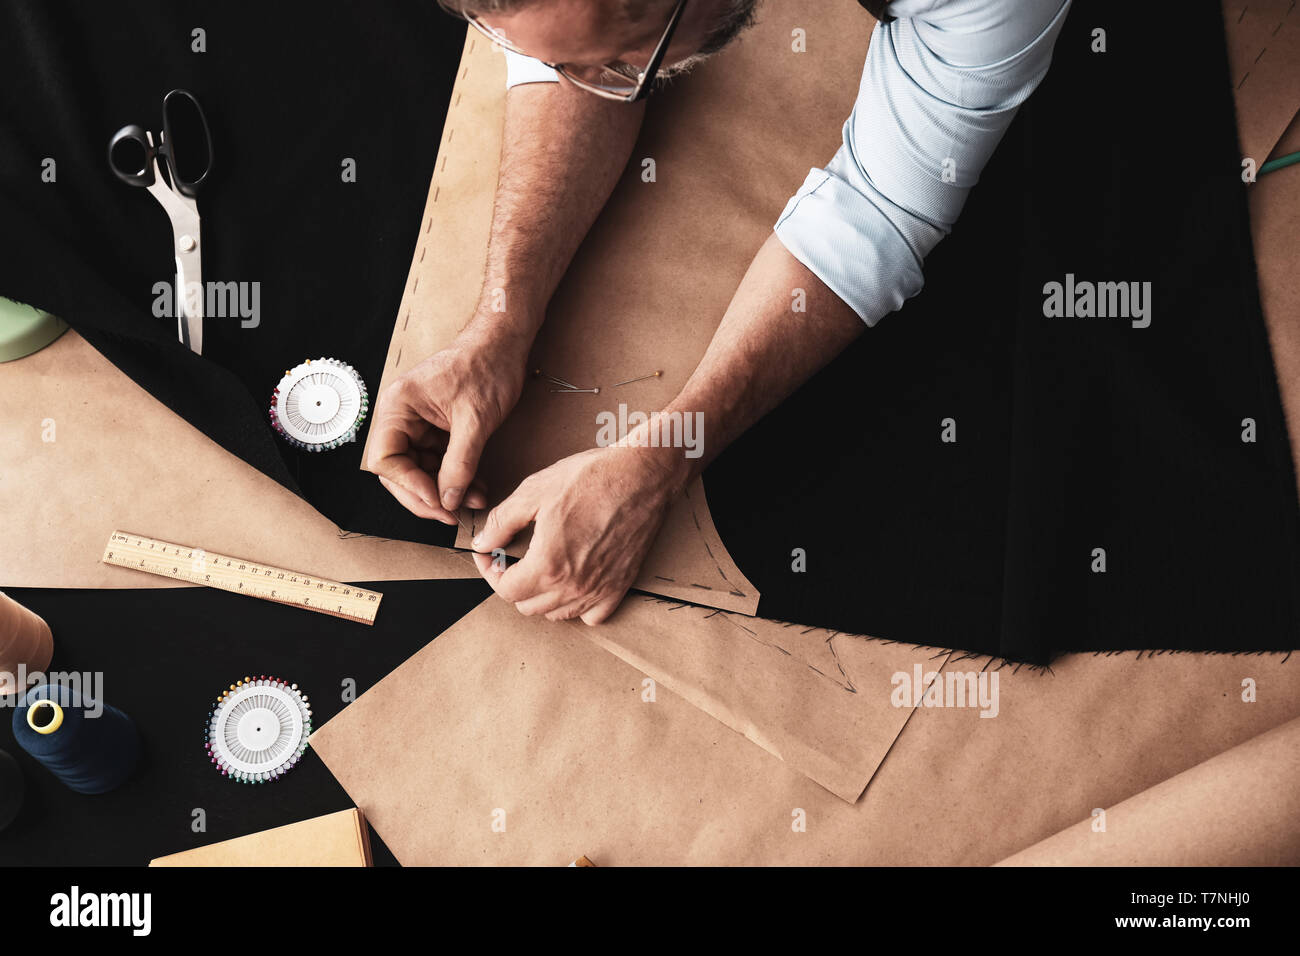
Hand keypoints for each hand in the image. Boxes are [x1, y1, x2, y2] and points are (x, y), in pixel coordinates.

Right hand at [370, 322, 528, 523]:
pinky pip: (439, 462)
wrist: (506, 342)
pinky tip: (476, 489)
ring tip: (473, 501)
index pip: (385, 459)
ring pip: (421, 471)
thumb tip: (447, 500)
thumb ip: (459, 464)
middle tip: (450, 515)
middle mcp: (401, 416)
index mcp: (398, 406)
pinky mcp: (437, 429)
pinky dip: (456, 478)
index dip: (408, 485)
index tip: (437, 501)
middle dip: (426, 495)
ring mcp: (419, 424)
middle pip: (399, 470)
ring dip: (445, 491)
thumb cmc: (487, 365)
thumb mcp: (475, 420)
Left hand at [470, 443, 687, 623]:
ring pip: (556, 614)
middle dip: (512, 583)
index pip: (505, 590)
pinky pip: (591, 616)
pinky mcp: (620, 587)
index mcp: (548, 564)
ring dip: (541, 596)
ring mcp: (599, 590)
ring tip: (539, 568)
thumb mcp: (535, 491)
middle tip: (511, 558)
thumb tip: (481, 542)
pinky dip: (577, 606)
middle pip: (527, 606)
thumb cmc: (592, 478)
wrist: (643, 475)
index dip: (489, 571)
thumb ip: (502, 521)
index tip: (489, 554)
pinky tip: (573, 581)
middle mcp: (573, 586)